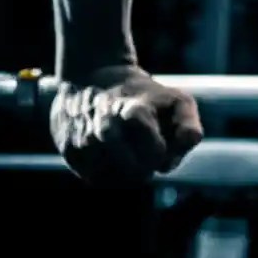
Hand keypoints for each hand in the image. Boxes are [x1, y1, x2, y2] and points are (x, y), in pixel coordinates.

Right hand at [49, 65, 202, 184]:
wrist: (95, 76)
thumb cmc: (145, 96)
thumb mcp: (176, 100)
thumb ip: (189, 124)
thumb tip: (188, 143)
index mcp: (135, 113)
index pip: (155, 154)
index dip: (162, 155)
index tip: (160, 146)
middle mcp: (105, 128)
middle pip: (133, 173)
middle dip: (145, 169)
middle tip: (144, 155)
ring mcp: (84, 141)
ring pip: (112, 180)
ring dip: (125, 174)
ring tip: (127, 154)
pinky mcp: (68, 151)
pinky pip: (93, 178)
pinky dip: (106, 174)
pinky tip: (111, 157)